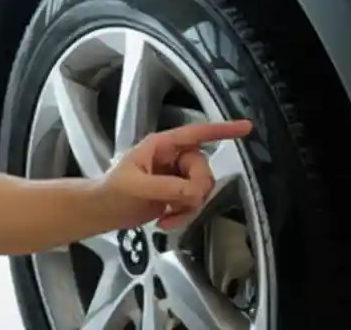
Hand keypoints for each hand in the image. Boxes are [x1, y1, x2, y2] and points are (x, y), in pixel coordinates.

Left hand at [97, 119, 252, 231]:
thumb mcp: (135, 186)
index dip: (222, 130)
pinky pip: (195, 203)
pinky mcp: (177, 194)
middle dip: (194, 190)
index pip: (196, 134)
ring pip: (201, 189)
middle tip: (177, 204)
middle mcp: (173, 157)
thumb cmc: (112, 190)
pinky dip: (184, 216)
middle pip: (203, 170)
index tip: (247, 128)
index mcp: (162, 145)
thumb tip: (195, 193)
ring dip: (188, 208)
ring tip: (166, 216)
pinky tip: (165, 221)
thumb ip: (166, 188)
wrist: (103, 211)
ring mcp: (176, 176)